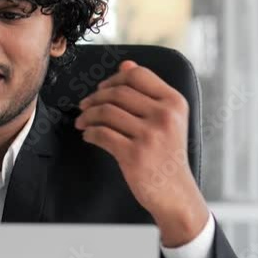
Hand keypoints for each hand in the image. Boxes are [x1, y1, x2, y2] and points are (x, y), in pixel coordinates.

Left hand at [74, 60, 208, 246]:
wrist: (175, 192)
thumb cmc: (167, 154)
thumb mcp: (167, 119)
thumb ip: (147, 91)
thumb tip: (126, 64)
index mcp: (174, 102)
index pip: (137, 75)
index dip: (113, 79)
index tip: (101, 89)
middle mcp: (164, 116)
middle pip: (118, 92)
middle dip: (95, 97)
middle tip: (84, 106)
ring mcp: (150, 135)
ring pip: (106, 112)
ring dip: (88, 115)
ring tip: (82, 121)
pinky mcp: (135, 155)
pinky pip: (101, 134)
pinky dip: (89, 133)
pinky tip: (88, 136)